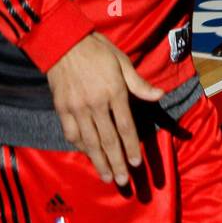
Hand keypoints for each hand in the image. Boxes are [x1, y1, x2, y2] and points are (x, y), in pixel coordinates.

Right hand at [47, 32, 164, 186]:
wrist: (62, 42)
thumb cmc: (97, 50)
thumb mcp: (122, 62)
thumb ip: (139, 84)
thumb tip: (160, 95)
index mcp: (114, 92)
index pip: (125, 127)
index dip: (131, 147)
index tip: (135, 163)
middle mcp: (95, 104)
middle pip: (108, 140)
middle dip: (116, 163)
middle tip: (122, 181)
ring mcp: (77, 108)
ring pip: (89, 142)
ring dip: (99, 162)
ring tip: (106, 177)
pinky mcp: (61, 108)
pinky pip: (72, 133)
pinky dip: (80, 147)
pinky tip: (87, 156)